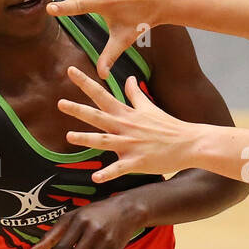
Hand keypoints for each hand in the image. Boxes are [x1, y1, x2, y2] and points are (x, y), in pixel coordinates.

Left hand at [58, 67, 200, 181]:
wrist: (189, 143)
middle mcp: (126, 127)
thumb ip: (135, 94)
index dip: (85, 83)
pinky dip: (108, 173)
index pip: (102, 95)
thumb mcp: (150, 107)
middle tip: (60, 103)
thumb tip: (129, 78)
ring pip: (105, 141)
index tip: (70, 71)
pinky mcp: (137, 161)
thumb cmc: (169, 126)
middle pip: (98, 117)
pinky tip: (95, 177)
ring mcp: (131, 145)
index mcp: (127, 114)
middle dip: (78, 110)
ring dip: (87, 139)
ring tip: (70, 137)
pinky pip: (120, 168)